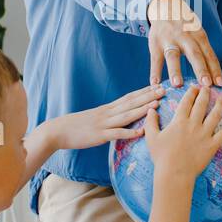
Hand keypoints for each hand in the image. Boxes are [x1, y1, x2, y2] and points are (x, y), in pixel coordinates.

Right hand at [47, 84, 164, 150]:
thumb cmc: (75, 127)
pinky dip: (129, 133)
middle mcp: (107, 113)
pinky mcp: (99, 136)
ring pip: (126, 115)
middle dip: (148, 95)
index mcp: (107, 109)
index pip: (129, 97)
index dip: (144, 91)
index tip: (157, 85)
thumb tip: (121, 119)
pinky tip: (141, 132)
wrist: (57, 131)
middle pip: (131, 102)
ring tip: (157, 104)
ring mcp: (103, 124)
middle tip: (164, 88)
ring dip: (142, 109)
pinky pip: (116, 134)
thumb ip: (108, 118)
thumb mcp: (94, 119)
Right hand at [144, 85, 221, 179]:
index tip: (194, 87)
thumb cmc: (161, 157)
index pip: (187, 101)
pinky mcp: (212, 145)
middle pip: (202, 104)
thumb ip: (151, 122)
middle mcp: (194, 124)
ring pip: (215, 115)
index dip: (191, 92)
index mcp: (179, 121)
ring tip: (221, 99)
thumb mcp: (151, 137)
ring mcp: (205, 134)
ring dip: (219, 105)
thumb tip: (151, 110)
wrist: (174, 173)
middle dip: (205, 93)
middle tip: (208, 87)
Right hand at [147, 0, 221, 88]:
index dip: (215, 69)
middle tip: (205, 84)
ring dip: (175, 70)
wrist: (166, 7)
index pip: (209, 54)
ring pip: (173, 56)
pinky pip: (155, 59)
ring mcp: (169, 39)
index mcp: (199, 35)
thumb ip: (204, 52)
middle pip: (194, 54)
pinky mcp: (155, 43)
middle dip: (201, 70)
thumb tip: (214, 77)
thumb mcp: (197, 33)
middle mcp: (185, 37)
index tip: (219, 83)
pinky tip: (155, 83)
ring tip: (177, 84)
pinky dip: (154, 71)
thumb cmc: (185, 26)